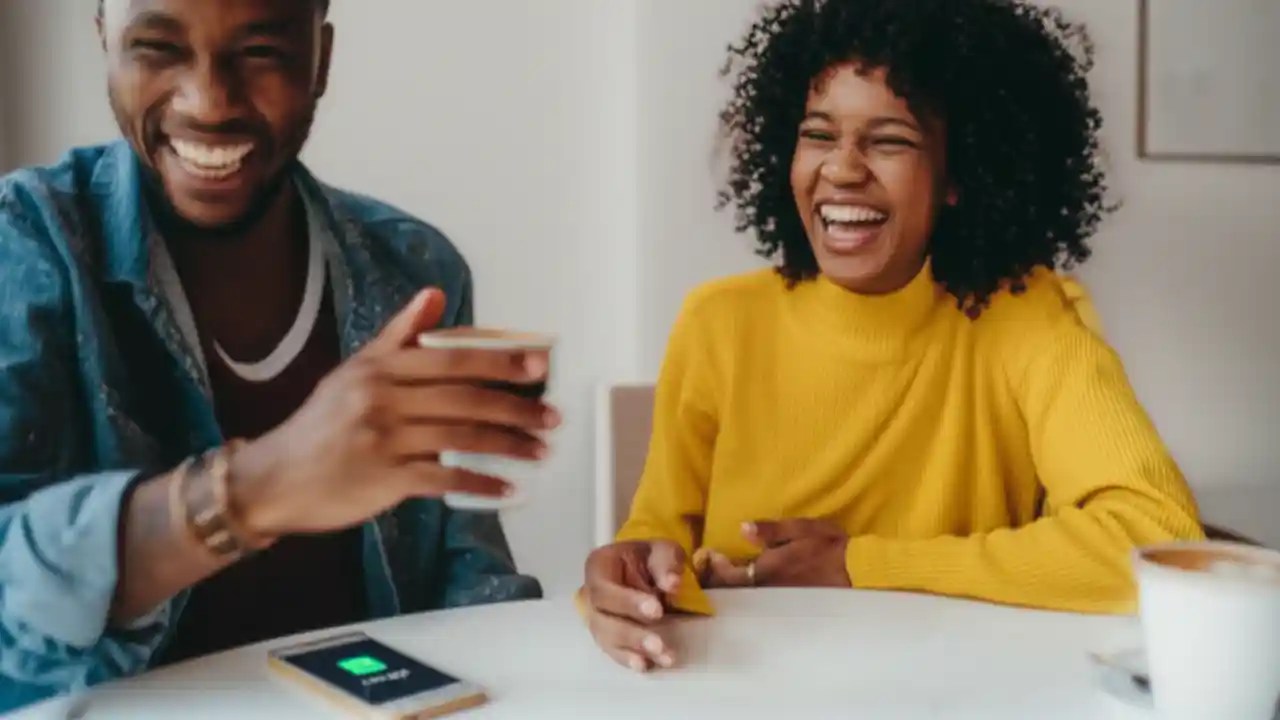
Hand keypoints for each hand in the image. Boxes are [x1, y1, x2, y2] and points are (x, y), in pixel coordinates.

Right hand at [228, 287, 559, 538]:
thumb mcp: (354, 370)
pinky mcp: (384, 478)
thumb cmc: (320, 425)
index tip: (538, 366)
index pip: (452, 358)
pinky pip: (444, 479)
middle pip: (465, 398)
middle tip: (552, 417)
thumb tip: (434, 295)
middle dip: (516, 407)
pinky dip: (480, 483)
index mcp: (381, 367)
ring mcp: (383, 438)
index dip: (500, 361)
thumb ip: (398, 335)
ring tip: (540, 451)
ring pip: (461, 437)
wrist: (272, 479)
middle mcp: (382, 397)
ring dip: (508, 445)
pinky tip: (508, 488)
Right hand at [582, 540, 684, 671]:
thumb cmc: (649, 558)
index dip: (627, 601)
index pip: (604, 588)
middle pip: (602, 619)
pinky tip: (646, 666)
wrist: (644, 569)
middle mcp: (590, 595)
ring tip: (662, 658)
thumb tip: (672, 584)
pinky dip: (628, 659)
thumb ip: (666, 562)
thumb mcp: (662, 549)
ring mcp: (597, 618)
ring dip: (634, 651)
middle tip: (658, 644)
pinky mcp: (607, 636)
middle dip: (631, 634)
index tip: (657, 610)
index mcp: (599, 567)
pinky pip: (613, 650)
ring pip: (607, 639)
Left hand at [700, 519, 850, 587]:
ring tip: (721, 576)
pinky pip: (760, 601)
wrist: (857, 573)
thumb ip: (772, 530)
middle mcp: (769, 588)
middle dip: (717, 581)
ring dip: (731, 588)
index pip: (732, 575)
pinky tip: (745, 586)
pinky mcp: (789, 604)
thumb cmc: (830, 546)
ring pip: (745, 597)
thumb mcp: (803, 529)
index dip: (716, 568)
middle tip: (708, 568)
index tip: (709, 555)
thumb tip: (742, 528)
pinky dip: (748, 593)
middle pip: (734, 591)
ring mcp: (778, 599)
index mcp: (769, 569)